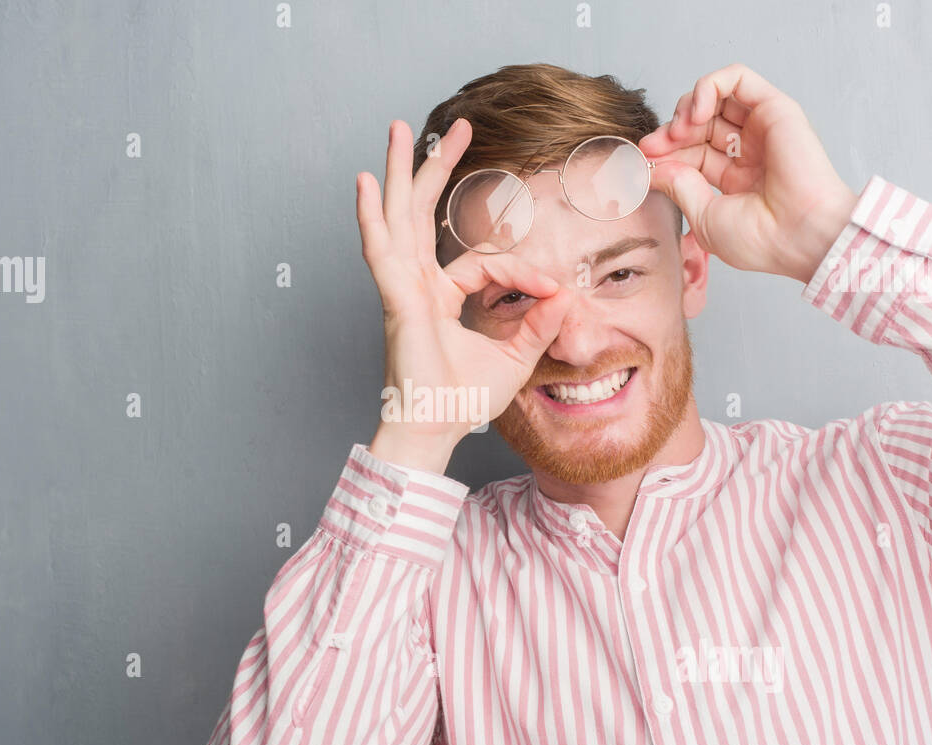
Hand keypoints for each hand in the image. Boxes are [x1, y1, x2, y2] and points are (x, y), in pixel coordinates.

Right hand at [355, 119, 574, 473]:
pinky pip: (382, 251)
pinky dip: (371, 217)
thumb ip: (540, 322)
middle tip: (455, 128)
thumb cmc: (463, 400)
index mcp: (439, 295)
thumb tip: (566, 293)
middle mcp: (416, 284)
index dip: (522, 270)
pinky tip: (365, 184)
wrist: (436, 429)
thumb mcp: (516, 355)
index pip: (482, 260)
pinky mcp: (397, 300)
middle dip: (436, 167)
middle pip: (422, 212)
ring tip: (398, 130)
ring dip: (401, 172)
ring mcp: (402, 288)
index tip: (551, 291)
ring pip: (400, 217)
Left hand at [638, 63, 857, 283]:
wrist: (799, 236)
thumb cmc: (761, 239)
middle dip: (670, 131)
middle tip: (653, 146)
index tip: (643, 160)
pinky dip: (710, 86)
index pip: (691, 152)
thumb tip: (653, 169)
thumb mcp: (704, 216)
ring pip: (715, 97)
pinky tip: (697, 112)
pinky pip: (737, 79)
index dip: (665, 152)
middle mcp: (751, 150)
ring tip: (678, 130)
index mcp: (737, 178)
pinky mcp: (774, 108)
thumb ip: (679, 187)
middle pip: (699, 125)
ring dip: (688, 107)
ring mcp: (763, 128)